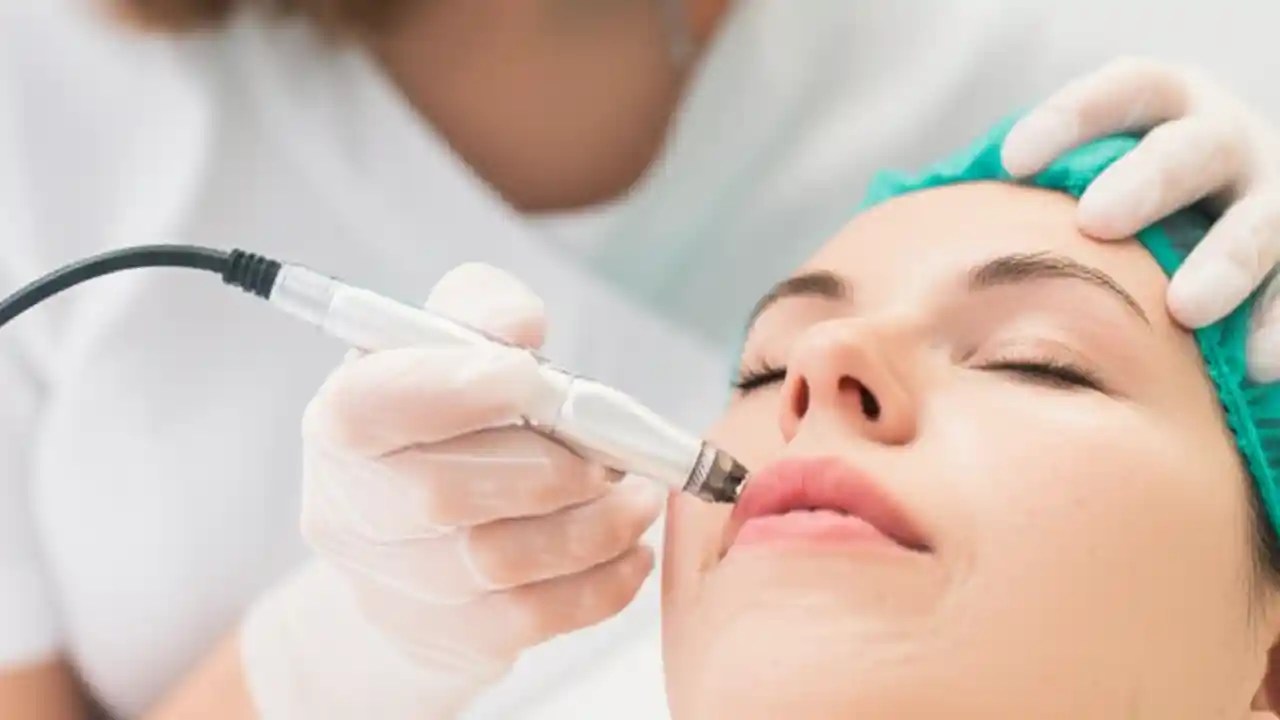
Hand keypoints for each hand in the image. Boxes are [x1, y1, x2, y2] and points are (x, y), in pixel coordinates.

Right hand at [298, 263, 662, 709]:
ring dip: (592, 527)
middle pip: (441, 495)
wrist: (419, 538)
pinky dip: (600, 584)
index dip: (458, 390)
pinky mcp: (446, 638)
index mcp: (340, 422)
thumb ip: (480, 311)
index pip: (370, 406)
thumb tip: (518, 327)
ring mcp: (392, 586)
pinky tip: (630, 551)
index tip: (535, 377)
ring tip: (639, 498)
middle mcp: (349, 509)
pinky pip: (532, 619)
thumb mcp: (449, 343)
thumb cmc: (446, 420)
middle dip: (551, 469)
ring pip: (498, 563)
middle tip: (615, 453)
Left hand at [1002, 57, 1279, 380]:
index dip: (1073, 117)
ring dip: (1227, 261)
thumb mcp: (1093, 175)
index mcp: (1167, 107)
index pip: (1123, 91)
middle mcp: (1226, 141)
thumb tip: (905, 223)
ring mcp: (1270, 198)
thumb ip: (1025, 193)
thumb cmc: (1125, 203)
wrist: (1223, 218)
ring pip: (1263, 220)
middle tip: (1098, 220)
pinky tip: (1256, 366)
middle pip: (1193, 148)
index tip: (1014, 159)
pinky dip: (1277, 324)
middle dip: (1148, 180)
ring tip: (1187, 307)